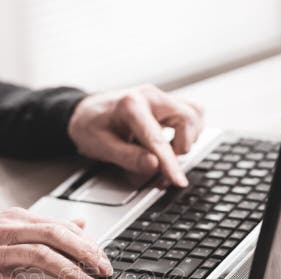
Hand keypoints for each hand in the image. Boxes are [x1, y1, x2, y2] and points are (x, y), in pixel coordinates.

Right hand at [0, 208, 112, 278]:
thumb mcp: (1, 224)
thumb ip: (39, 226)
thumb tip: (78, 223)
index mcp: (13, 219)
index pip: (58, 225)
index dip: (86, 242)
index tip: (102, 257)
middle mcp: (6, 232)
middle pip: (56, 236)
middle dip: (86, 254)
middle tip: (105, 271)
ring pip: (41, 258)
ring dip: (71, 273)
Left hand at [68, 84, 203, 186]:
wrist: (86, 112)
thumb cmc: (90, 126)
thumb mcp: (100, 146)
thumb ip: (128, 157)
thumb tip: (154, 166)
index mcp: (130, 105)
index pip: (157, 138)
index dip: (170, 163)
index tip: (178, 180)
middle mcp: (150, 96)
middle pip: (187, 118)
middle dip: (180, 147)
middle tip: (162, 164)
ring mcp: (161, 98)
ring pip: (194, 114)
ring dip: (186, 138)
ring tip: (165, 151)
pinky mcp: (168, 103)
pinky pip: (192, 113)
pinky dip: (188, 131)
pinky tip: (171, 140)